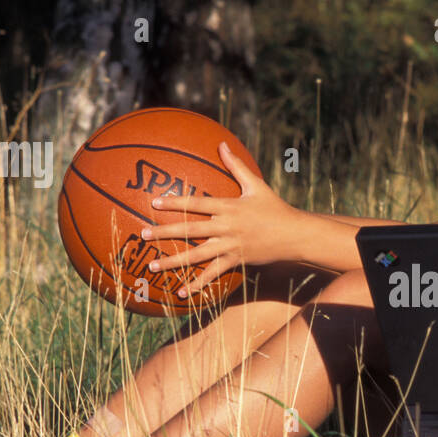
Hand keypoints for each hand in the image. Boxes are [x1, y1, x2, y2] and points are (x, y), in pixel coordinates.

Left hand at [140, 142, 298, 295]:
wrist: (295, 235)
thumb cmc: (275, 207)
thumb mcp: (256, 184)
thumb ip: (236, 166)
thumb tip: (221, 144)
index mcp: (229, 207)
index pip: (197, 203)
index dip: (176, 203)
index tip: (155, 203)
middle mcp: (227, 227)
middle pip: (191, 230)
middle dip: (165, 232)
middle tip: (143, 234)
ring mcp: (230, 246)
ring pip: (197, 255)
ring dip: (174, 262)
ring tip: (152, 266)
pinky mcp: (236, 261)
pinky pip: (213, 274)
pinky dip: (198, 284)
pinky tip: (182, 292)